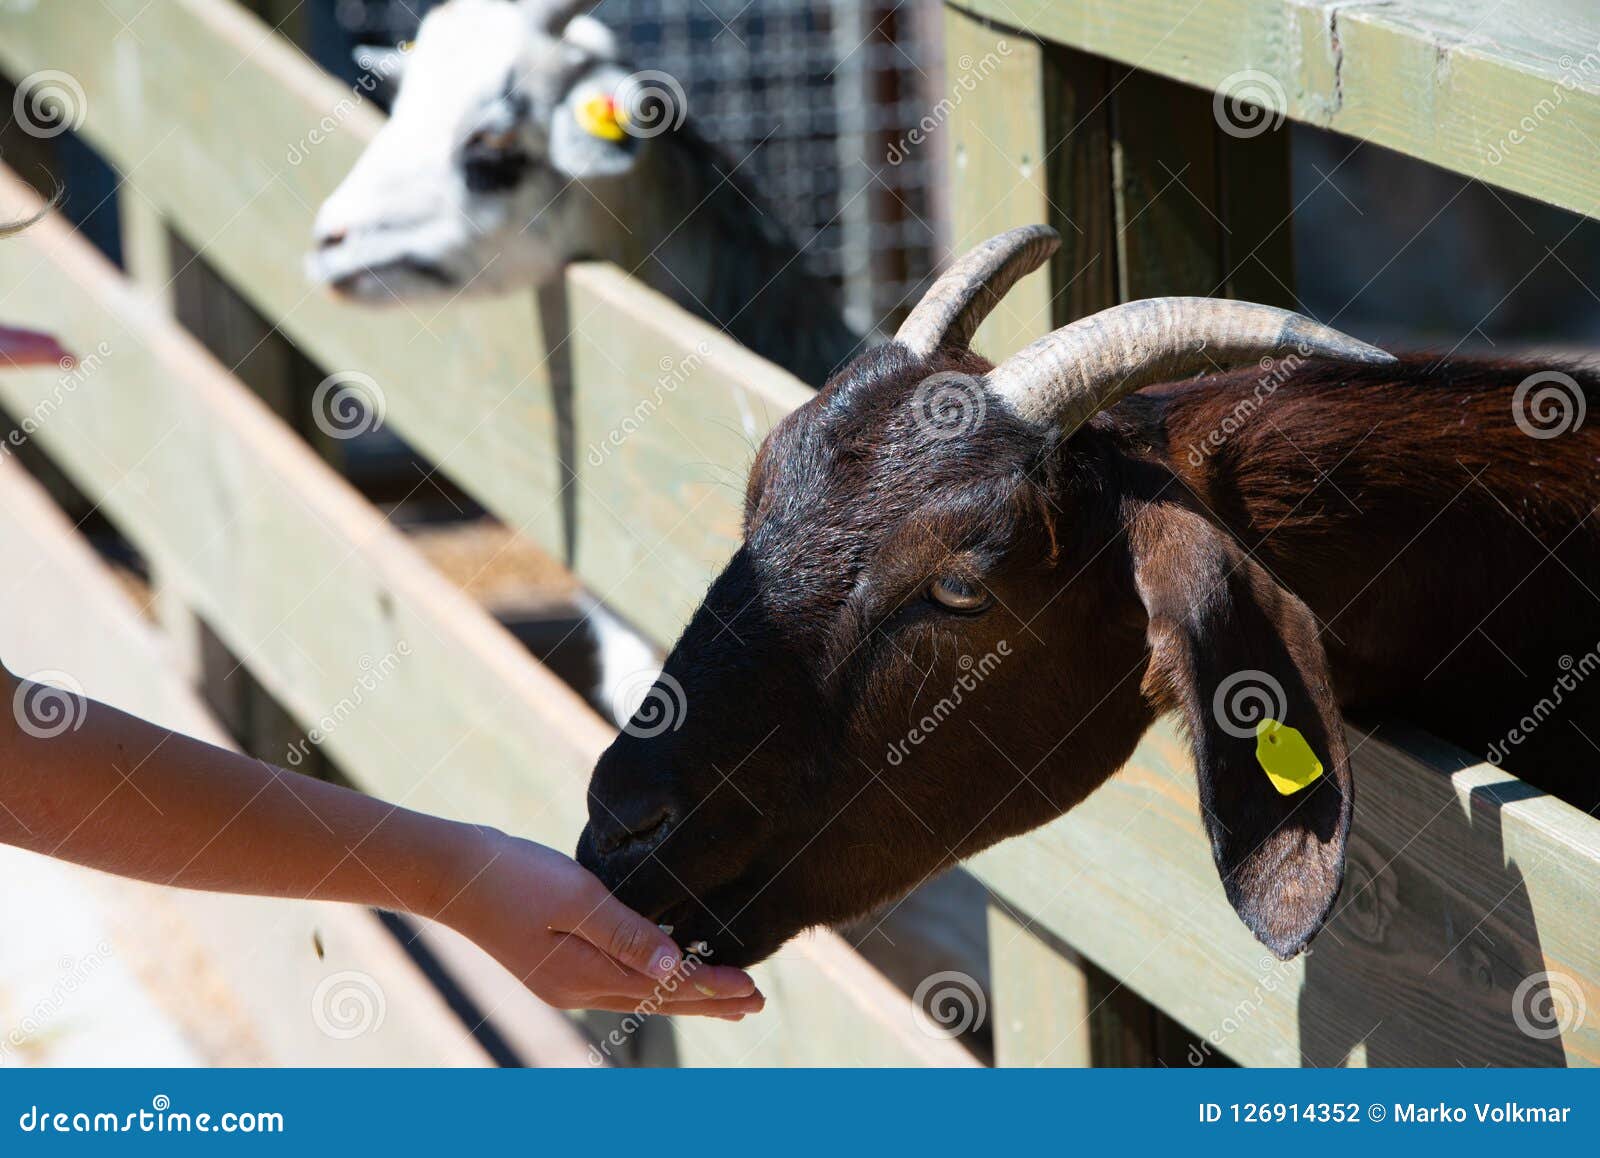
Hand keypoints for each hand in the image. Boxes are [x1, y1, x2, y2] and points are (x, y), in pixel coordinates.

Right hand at [437, 827, 763, 1017]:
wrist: (451, 872)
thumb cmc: (513, 875)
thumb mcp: (577, 899)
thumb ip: (628, 934)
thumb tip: (677, 968)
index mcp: (586, 975)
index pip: (666, 987)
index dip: (713, 988)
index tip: (755, 990)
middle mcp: (577, 988)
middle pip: (657, 1000)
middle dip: (708, 1000)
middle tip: (755, 1003)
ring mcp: (563, 979)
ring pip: (639, 992)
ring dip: (683, 993)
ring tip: (723, 995)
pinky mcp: (554, 964)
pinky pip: (618, 979)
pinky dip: (651, 979)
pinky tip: (662, 971)